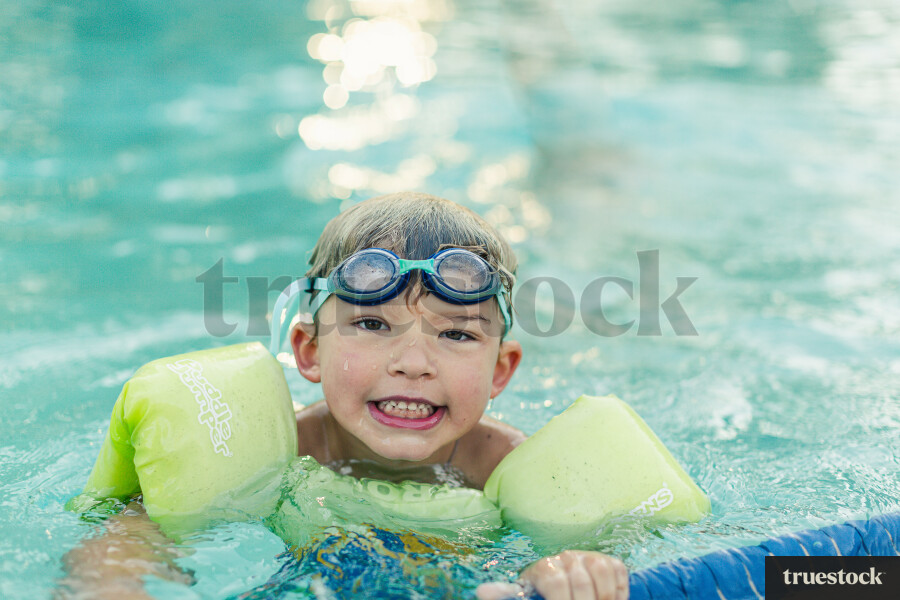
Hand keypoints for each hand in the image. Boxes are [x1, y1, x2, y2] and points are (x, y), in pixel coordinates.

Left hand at [476, 550, 627, 599]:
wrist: (562, 590)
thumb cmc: (542, 597)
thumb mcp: (525, 596)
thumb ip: (506, 595)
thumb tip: (482, 591)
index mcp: (544, 568)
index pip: (556, 583)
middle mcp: (566, 557)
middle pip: (580, 581)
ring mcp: (587, 557)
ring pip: (601, 569)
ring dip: (604, 594)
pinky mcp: (607, 559)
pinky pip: (617, 568)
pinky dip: (619, 588)